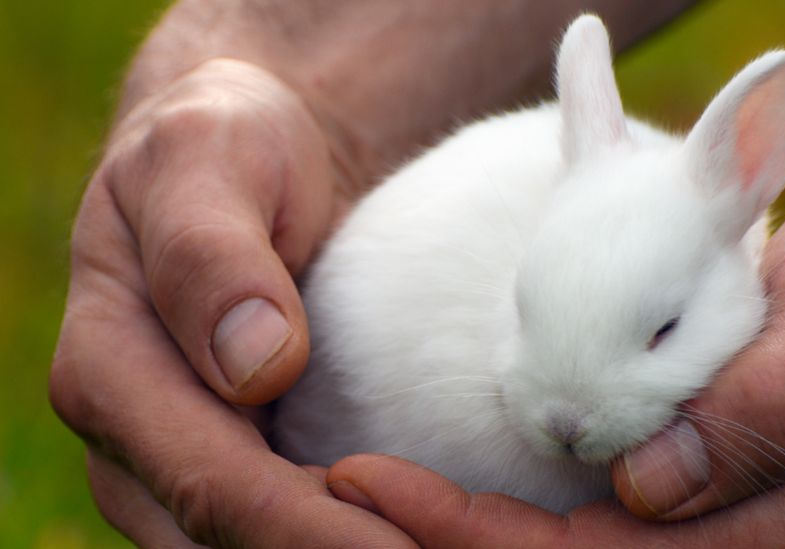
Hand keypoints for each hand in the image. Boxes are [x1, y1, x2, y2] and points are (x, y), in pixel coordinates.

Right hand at [49, 58, 415, 546]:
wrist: (239, 156)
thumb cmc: (226, 143)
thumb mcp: (207, 157)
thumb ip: (210, 255)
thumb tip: (252, 367)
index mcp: (109, 367)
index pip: (211, 483)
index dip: (308, 531)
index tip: (406, 546)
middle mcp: (130, 435)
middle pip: (227, 539)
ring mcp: (174, 459)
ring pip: (245, 548)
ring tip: (439, 546)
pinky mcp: (225, 462)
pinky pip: (274, 529)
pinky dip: (342, 537)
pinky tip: (411, 528)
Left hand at [325, 169, 784, 546]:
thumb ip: (769, 403)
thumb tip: (649, 485)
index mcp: (780, 525)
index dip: (470, 535)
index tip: (369, 486)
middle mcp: (744, 544)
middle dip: (447, 540)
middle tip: (344, 491)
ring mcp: (727, 526)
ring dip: (470, 533)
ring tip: (377, 494)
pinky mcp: (713, 492)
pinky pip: (600, 521)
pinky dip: (517, 510)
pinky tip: (460, 486)